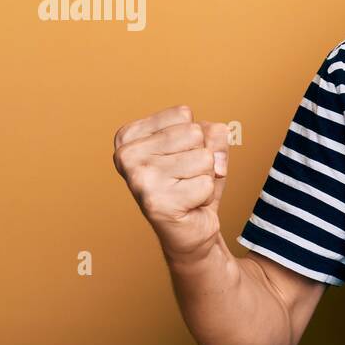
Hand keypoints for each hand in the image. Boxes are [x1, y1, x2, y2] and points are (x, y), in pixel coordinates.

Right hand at [113, 105, 231, 258]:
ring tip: (188, 190)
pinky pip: (206, 183)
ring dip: (205, 177)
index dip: (195, 137)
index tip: (179, 159)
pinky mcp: (157, 203)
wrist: (191, 230)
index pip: (182, 114)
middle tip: (187, 178)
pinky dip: (206, 195)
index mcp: (129, 136)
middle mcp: (126, 155)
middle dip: (202, 157)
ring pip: (203, 158)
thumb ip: (213, 132)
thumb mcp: (204, 147)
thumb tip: (218, 140)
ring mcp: (139, 179)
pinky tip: (189, 205)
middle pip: (194, 133)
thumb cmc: (193, 183)